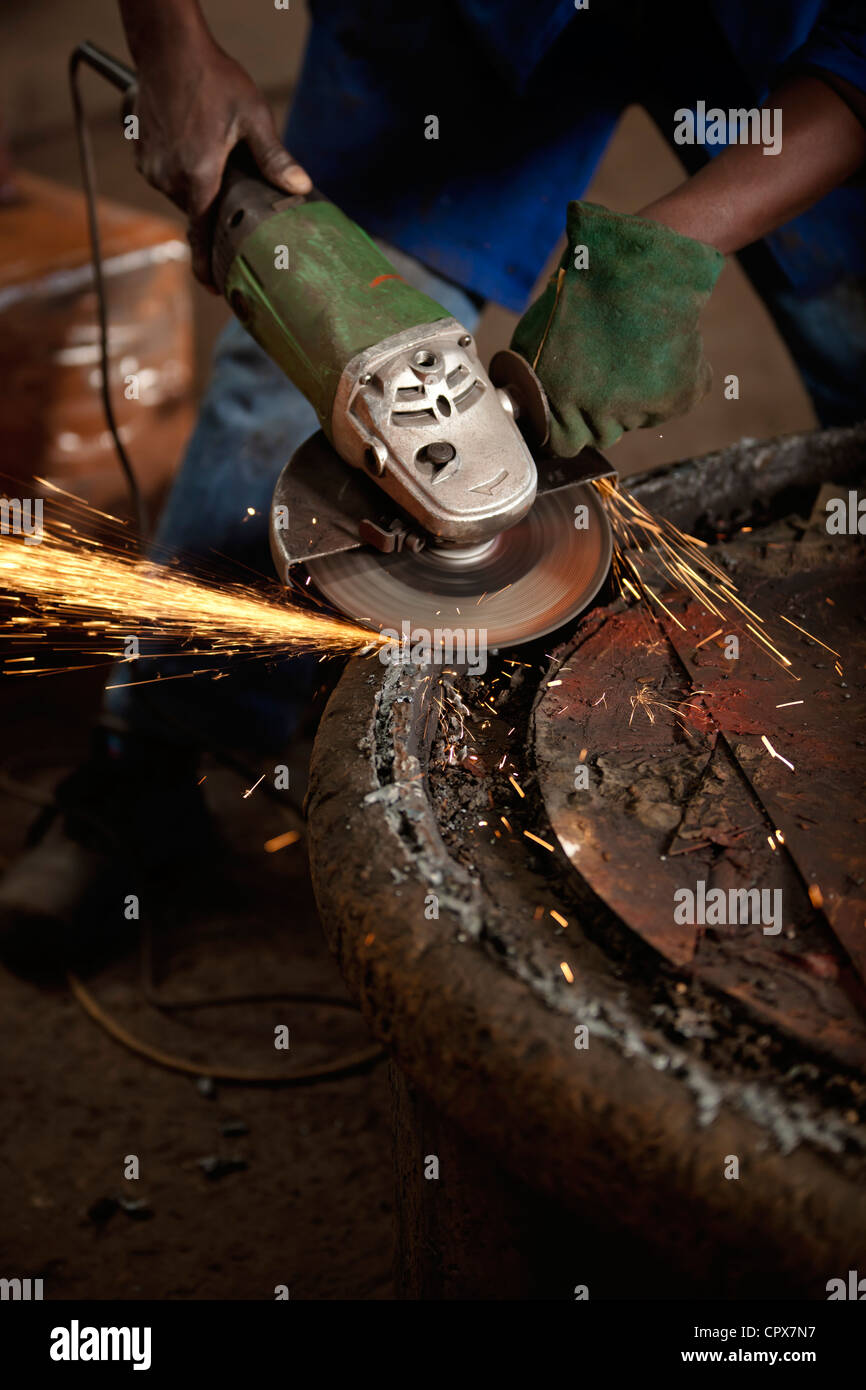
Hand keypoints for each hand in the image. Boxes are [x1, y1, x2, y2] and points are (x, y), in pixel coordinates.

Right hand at [131, 34, 310, 285]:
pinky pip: (164, 172)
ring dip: (197, 181)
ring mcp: (149, 164)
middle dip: (214, 203)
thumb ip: (275, 159)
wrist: (167, 45)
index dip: (208, 267)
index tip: (216, 288)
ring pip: (180, 191)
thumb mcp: (253, 118)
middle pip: (196, 210)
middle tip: (232, 177)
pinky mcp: (140, 151)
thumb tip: (300, 189)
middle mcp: (168, 177)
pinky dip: (180, 165)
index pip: (200, 237)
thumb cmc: (212, 78)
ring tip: (211, 147)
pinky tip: (193, 136)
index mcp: (197, 178)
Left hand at [511, 202, 723, 454]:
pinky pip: (665, 409)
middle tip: (608, 373)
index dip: (566, 428)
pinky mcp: (674, 398)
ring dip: (634, 396)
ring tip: (632, 352)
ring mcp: (637, 407)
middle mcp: (598, 408)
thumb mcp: (536, 334)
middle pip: (600, 435)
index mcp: (561, 395)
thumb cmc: (584, 292)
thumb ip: (531, 377)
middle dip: (602, 412)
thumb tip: (525, 407)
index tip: (572, 413)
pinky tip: (657, 353)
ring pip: (633, 420)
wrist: (642, 264)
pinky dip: (667, 387)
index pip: (562, 442)